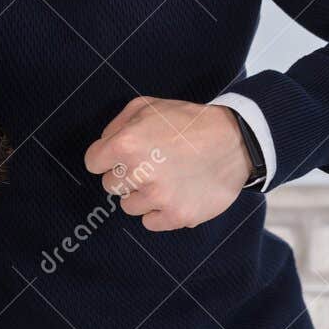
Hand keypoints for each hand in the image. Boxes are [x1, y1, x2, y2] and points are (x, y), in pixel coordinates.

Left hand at [83, 97, 252, 231]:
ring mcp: (159, 197)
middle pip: (110, 185)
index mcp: (126, 144)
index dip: (107, 157)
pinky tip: (175, 193)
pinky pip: (149, 222)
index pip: (93, 162)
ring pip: (128, 206)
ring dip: (142, 194)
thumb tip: (102, 147)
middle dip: (125, 175)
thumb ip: (117, 125)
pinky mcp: (177, 216)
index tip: (123, 155)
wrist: (236, 141)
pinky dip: (159, 212)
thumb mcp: (148, 106)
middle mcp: (139, 172)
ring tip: (166, 178)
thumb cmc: (188, 122)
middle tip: (150, 164)